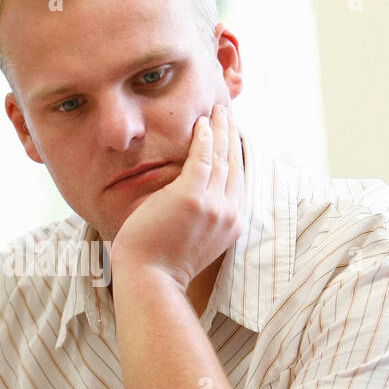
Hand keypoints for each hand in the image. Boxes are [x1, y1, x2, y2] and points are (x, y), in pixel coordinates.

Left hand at [110, 103, 244, 291]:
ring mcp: (212, 206)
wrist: (150, 279)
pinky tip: (203, 122)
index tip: (231, 134)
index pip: (237, 181)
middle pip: (234, 165)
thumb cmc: (160, 263)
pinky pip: (202, 159)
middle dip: (232, 135)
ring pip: (221, 158)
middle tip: (228, 112)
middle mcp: (228, 214)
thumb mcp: (192, 239)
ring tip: (218, 109)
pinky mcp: (191, 197)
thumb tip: (187, 198)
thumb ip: (198, 216)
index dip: (235, 154)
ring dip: (221, 129)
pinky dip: (204, 138)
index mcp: (231, 225)